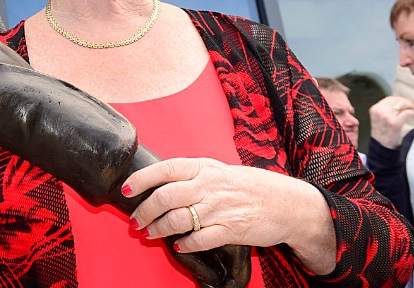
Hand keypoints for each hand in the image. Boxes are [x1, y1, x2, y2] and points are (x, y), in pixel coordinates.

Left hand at [125, 156, 333, 276]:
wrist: (288, 204)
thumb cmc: (250, 186)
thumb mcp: (219, 170)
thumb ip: (192, 175)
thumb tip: (161, 183)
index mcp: (204, 168)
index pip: (164, 169)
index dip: (141, 179)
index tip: (125, 189)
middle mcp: (209, 186)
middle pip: (164, 197)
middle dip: (144, 211)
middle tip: (135, 220)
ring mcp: (219, 208)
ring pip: (177, 220)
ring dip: (158, 229)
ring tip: (150, 233)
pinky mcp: (231, 230)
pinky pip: (199, 239)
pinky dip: (184, 245)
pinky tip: (178, 246)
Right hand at [370, 95, 413, 147]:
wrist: (382, 145)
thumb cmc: (383, 132)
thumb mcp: (379, 117)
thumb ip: (385, 109)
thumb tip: (399, 102)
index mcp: (374, 109)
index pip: (389, 98)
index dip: (400, 100)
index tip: (406, 104)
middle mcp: (379, 112)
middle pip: (397, 100)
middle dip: (407, 103)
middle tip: (412, 107)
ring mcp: (386, 117)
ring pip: (403, 105)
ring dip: (411, 107)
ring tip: (413, 111)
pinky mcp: (394, 123)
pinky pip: (407, 113)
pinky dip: (411, 113)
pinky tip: (412, 115)